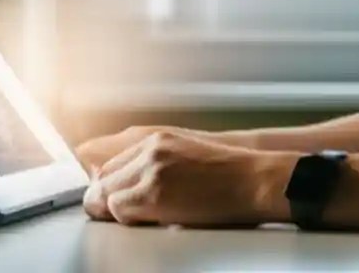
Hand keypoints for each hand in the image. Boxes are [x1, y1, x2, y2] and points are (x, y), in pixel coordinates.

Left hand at [82, 129, 290, 225]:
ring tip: (136, 217)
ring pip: (105, 194)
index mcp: (157, 139)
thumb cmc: (231, 174)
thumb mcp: (187, 153)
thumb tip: (127, 182)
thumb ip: (156, 161)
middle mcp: (150, 150)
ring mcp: (151, 170)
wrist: (256, 180)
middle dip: (103, 197)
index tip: (103, 194)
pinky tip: (148, 220)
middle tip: (117, 212)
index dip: (104, 181)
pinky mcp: (155, 193)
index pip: (108, 158)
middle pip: (102, 176)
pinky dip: (127, 219)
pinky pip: (120, 210)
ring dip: (114, 210)